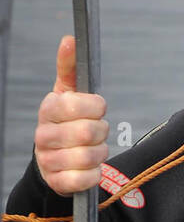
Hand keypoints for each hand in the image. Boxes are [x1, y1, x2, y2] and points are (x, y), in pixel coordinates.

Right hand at [34, 35, 108, 195]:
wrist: (53, 160)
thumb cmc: (66, 122)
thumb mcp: (67, 93)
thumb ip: (70, 68)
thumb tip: (70, 39)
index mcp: (48, 109)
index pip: (78, 105)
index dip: (96, 107)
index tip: (98, 109)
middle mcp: (43, 134)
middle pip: (88, 133)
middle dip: (102, 132)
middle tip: (99, 131)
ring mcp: (48, 160)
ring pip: (89, 157)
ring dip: (100, 153)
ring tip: (95, 149)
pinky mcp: (58, 182)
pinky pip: (86, 179)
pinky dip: (95, 174)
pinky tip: (91, 167)